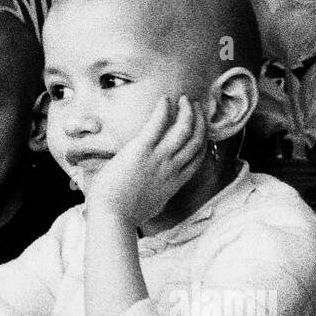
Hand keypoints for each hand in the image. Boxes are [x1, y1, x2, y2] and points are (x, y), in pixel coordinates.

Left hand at [84, 95, 206, 228]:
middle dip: (199, 121)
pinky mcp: (141, 150)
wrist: (112, 215)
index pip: (197, 157)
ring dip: (187, 112)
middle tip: (196, 107)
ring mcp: (159, 159)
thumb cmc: (126, 213)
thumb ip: (158, 194)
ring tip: (186, 100)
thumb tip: (156, 194)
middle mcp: (172, 168)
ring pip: (184, 129)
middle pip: (196, 140)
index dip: (203, 139)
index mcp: (175, 182)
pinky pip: (157, 124)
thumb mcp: (152, 205)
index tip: (201, 127)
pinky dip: (163, 110)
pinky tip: (164, 100)